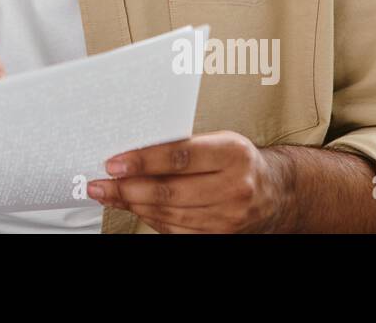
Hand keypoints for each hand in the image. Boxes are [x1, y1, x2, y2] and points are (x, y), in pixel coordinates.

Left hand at [86, 131, 291, 232]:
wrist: (275, 191)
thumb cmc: (237, 160)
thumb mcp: (218, 140)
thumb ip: (181, 145)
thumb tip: (131, 152)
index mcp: (232, 152)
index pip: (179, 156)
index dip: (142, 161)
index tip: (113, 163)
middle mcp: (235, 186)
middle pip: (170, 191)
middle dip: (128, 189)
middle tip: (101, 184)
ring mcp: (230, 216)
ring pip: (170, 214)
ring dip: (134, 205)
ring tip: (110, 195)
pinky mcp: (222, 236)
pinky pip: (177, 230)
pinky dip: (151, 219)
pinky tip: (134, 208)